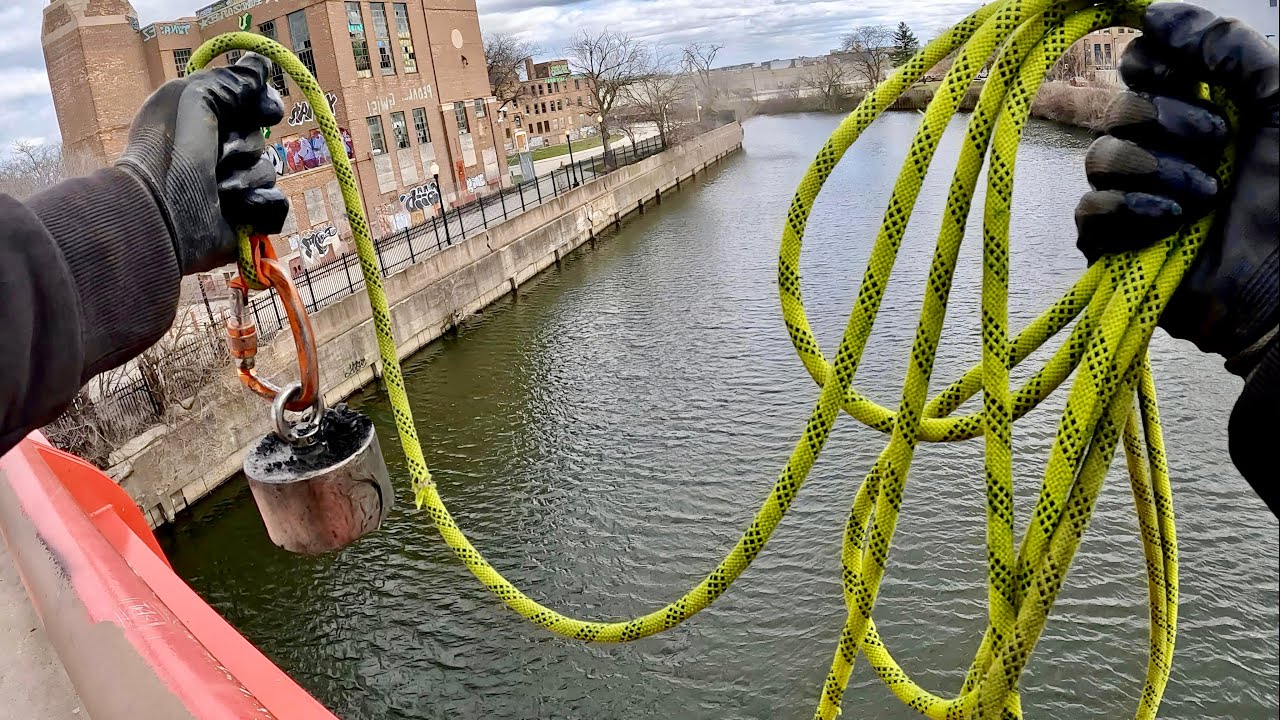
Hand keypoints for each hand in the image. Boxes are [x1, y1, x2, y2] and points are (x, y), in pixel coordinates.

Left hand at [116, 53, 288, 275]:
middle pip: (260, 138)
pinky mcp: (246, 219)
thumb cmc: (171, 149)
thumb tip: (263, 63)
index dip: (261, 106)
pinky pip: (275, 206)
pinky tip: (240, 209)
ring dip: (244, 180)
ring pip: (267, 173)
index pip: (250, 105)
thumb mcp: (194, 98)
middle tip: (215, 156)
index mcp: (201, 120)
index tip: (265, 111)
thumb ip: (231, 82)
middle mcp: (216, 151)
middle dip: (242, 147)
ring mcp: (233, 187)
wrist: (164, 211)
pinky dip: (260, 206)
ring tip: (217, 190)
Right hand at [1075, 3, 1277, 370]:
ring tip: (1206, 196)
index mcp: (1195, 109)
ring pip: (1100, 156)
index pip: (1141, 62)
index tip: (1191, 75)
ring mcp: (1130, 197)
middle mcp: (1157, 148)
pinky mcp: (1110, 244)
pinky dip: (1131, 208)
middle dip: (1167, 119)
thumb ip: (1232, 49)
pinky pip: (1090, 208)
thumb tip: (1157, 13)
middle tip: (1219, 142)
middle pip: (1118, 105)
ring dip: (1158, 169)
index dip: (1157, 61)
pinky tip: (1173, 221)